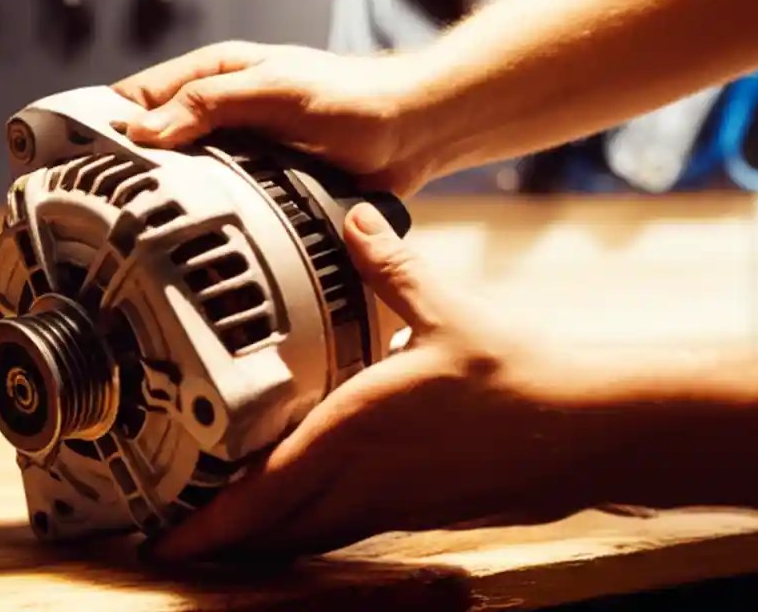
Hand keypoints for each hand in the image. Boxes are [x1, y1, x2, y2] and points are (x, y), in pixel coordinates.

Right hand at [111, 41, 437, 195]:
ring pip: (183, 176)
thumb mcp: (274, 90)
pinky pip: (219, 201)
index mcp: (215, 76)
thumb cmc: (354, 98)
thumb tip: (145, 128)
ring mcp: (239, 150)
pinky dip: (205, 215)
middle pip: (154, 141)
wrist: (413, 133)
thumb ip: (208, 104)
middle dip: (131, 167)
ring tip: (145, 225)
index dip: (106, 121)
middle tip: (109, 202)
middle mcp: (221, 112)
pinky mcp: (261, 184)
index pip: (139, 96)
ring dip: (169, 196)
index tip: (80, 155)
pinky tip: (195, 235)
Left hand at [144, 202, 623, 563]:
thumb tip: (357, 217)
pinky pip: (341, 534)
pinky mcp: (415, 513)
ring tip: (214, 536)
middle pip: (273, 529)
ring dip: (259, 541)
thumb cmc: (520, 376)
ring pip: (306, 538)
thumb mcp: (447, 309)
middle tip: (169, 539)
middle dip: (218, 541)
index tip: (167, 539)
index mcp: (358, 429)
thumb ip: (391, 264)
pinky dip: (304, 535)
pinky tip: (293, 521)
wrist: (591, 431)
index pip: (266, 488)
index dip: (211, 522)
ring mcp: (391, 505)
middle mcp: (366, 479)